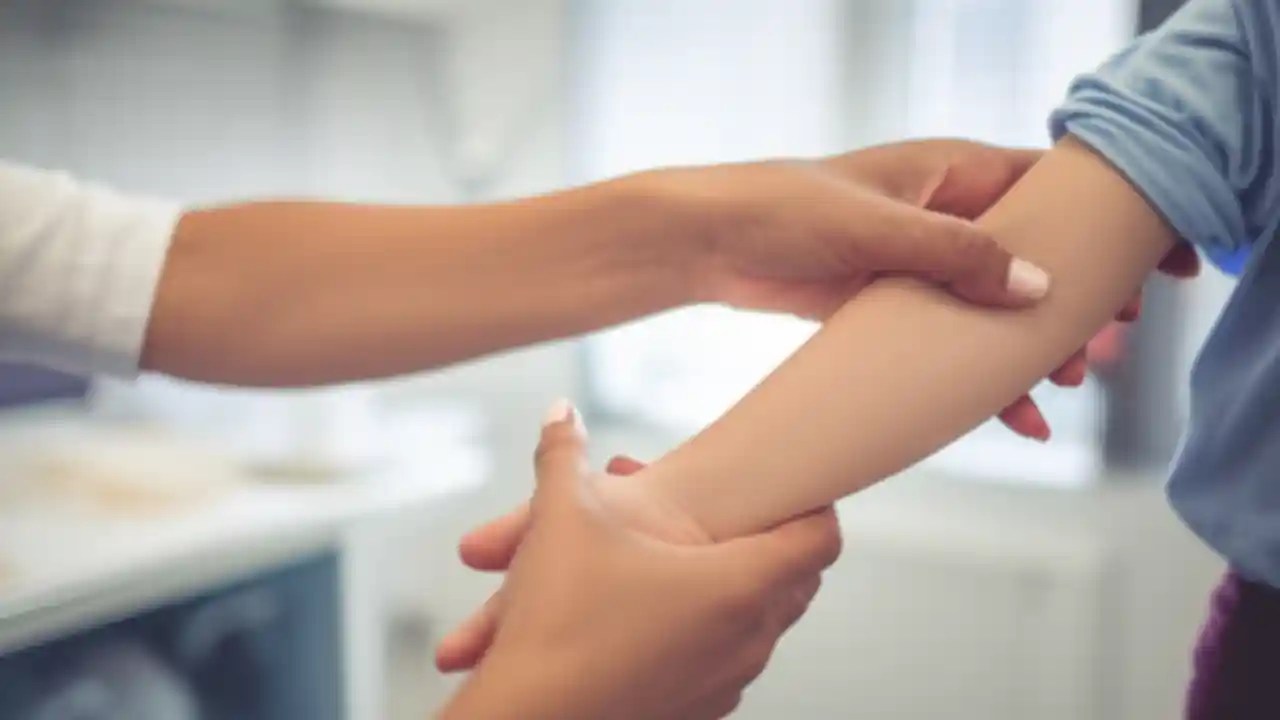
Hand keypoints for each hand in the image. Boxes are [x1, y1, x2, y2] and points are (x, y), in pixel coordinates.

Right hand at [438, 402, 840, 719]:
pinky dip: (709, 628)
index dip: (817, 500)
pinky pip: (726, 659)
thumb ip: (562, 455)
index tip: (796, 479)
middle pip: (798, 579)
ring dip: (734, 582)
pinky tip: (654, 606)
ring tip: (683, 553)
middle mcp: (749, 640)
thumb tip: (559, 411)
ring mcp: (727, 683)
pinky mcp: (697, 712)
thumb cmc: (556, 623)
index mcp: (739, 586)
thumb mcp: (561, 521)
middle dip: (768, 536)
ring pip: (761, 623)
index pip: (821, 538)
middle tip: (732, 507)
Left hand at [647, 138, 1200, 438]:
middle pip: (1035, 256)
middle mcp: (943, 212)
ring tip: (1065, 385)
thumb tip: (1040, 284)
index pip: (1051, 190)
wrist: (709, 242)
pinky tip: (1015, 416)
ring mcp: (919, 261)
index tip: (1155, 269)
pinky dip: (982, 373)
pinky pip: (954, 339)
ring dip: (1033, 346)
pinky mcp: (890, 303)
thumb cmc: (783, 210)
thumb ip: (958, 253)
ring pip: (998, 306)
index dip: (1107, 227)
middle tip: (1104, 345)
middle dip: (1076, 301)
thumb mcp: (877, 226)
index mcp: (950, 171)